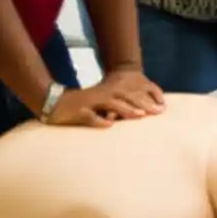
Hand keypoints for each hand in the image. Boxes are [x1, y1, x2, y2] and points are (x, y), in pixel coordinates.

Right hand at [47, 70, 164, 126]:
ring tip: (139, 116)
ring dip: (126, 109)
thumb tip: (142, 114)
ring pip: (111, 104)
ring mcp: (90, 102)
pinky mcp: (78, 111)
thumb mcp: (103, 105)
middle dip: (142, 104)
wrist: (54, 102)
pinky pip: (89, 115)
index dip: (147, 100)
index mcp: (109, 92)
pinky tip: (108, 125)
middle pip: (125, 97)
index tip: (162, 109)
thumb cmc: (83, 107)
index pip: (132, 95)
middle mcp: (102, 95)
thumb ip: (120, 108)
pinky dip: (99, 119)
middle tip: (156, 113)